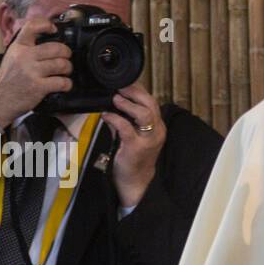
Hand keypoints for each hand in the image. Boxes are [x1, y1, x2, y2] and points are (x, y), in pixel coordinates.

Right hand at [0, 17, 72, 128]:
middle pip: (56, 48)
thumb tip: (50, 39)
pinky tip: (63, 84)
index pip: (32, 26)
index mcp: (19, 46)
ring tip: (64, 71)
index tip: (54, 30)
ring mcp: (32, 71)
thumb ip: (28, 46)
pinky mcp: (38, 86)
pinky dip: (67, 84)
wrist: (0, 98)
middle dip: (66, 53)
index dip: (47, 25)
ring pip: (62, 64)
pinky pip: (62, 82)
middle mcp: (25, 56)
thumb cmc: (10, 77)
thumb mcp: (13, 55)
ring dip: (68, 68)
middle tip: (65, 57)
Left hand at [102, 83, 165, 208]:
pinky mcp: (137, 147)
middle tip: (120, 87)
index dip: (138, 90)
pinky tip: (106, 115)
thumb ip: (124, 120)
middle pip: (151, 104)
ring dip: (128, 104)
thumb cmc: (134, 158)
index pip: (151, 102)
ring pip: (144, 114)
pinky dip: (115, 118)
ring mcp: (148, 139)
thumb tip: (111, 105)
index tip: (124, 83)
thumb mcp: (132, 135)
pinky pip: (126, 128)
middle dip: (135, 92)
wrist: (136, 181)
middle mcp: (157, 131)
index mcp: (158, 126)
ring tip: (115, 98)